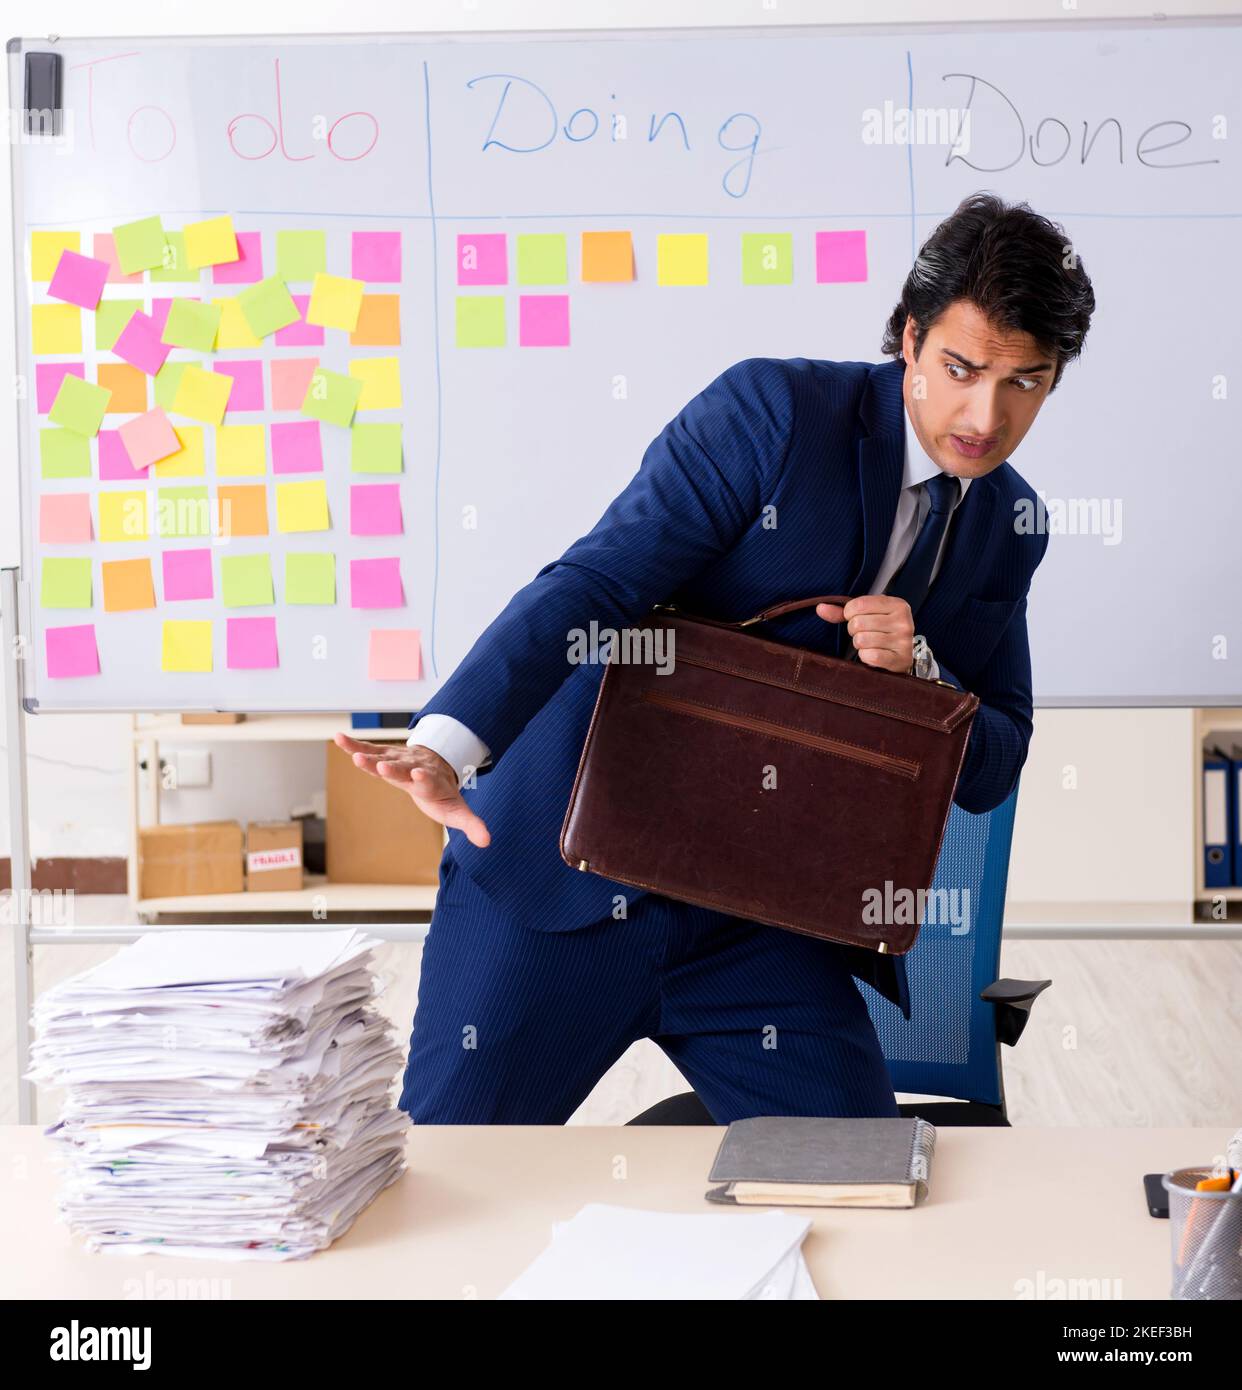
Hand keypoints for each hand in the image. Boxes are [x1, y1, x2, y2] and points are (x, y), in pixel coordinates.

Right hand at [333, 733, 491, 847]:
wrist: (436, 764)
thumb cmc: (443, 793)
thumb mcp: (457, 810)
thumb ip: (471, 824)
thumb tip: (487, 842)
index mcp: (432, 784)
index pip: (429, 782)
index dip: (425, 779)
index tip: (420, 775)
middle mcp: (414, 769)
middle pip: (404, 769)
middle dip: (393, 769)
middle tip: (382, 767)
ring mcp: (400, 761)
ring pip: (384, 758)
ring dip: (370, 758)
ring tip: (354, 756)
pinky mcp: (386, 756)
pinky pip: (370, 750)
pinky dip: (355, 746)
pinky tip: (339, 739)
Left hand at [816, 595, 914, 673]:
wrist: (900, 657)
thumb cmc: (882, 632)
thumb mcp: (867, 615)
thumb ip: (842, 611)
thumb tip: (820, 608)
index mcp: (897, 605)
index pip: (859, 605)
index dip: (849, 613)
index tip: (854, 618)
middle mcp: (904, 621)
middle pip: (858, 623)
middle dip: (854, 631)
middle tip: (864, 634)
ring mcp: (904, 641)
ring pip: (861, 640)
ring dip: (860, 645)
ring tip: (870, 644)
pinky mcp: (900, 660)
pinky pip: (870, 656)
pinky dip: (866, 657)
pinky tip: (874, 655)